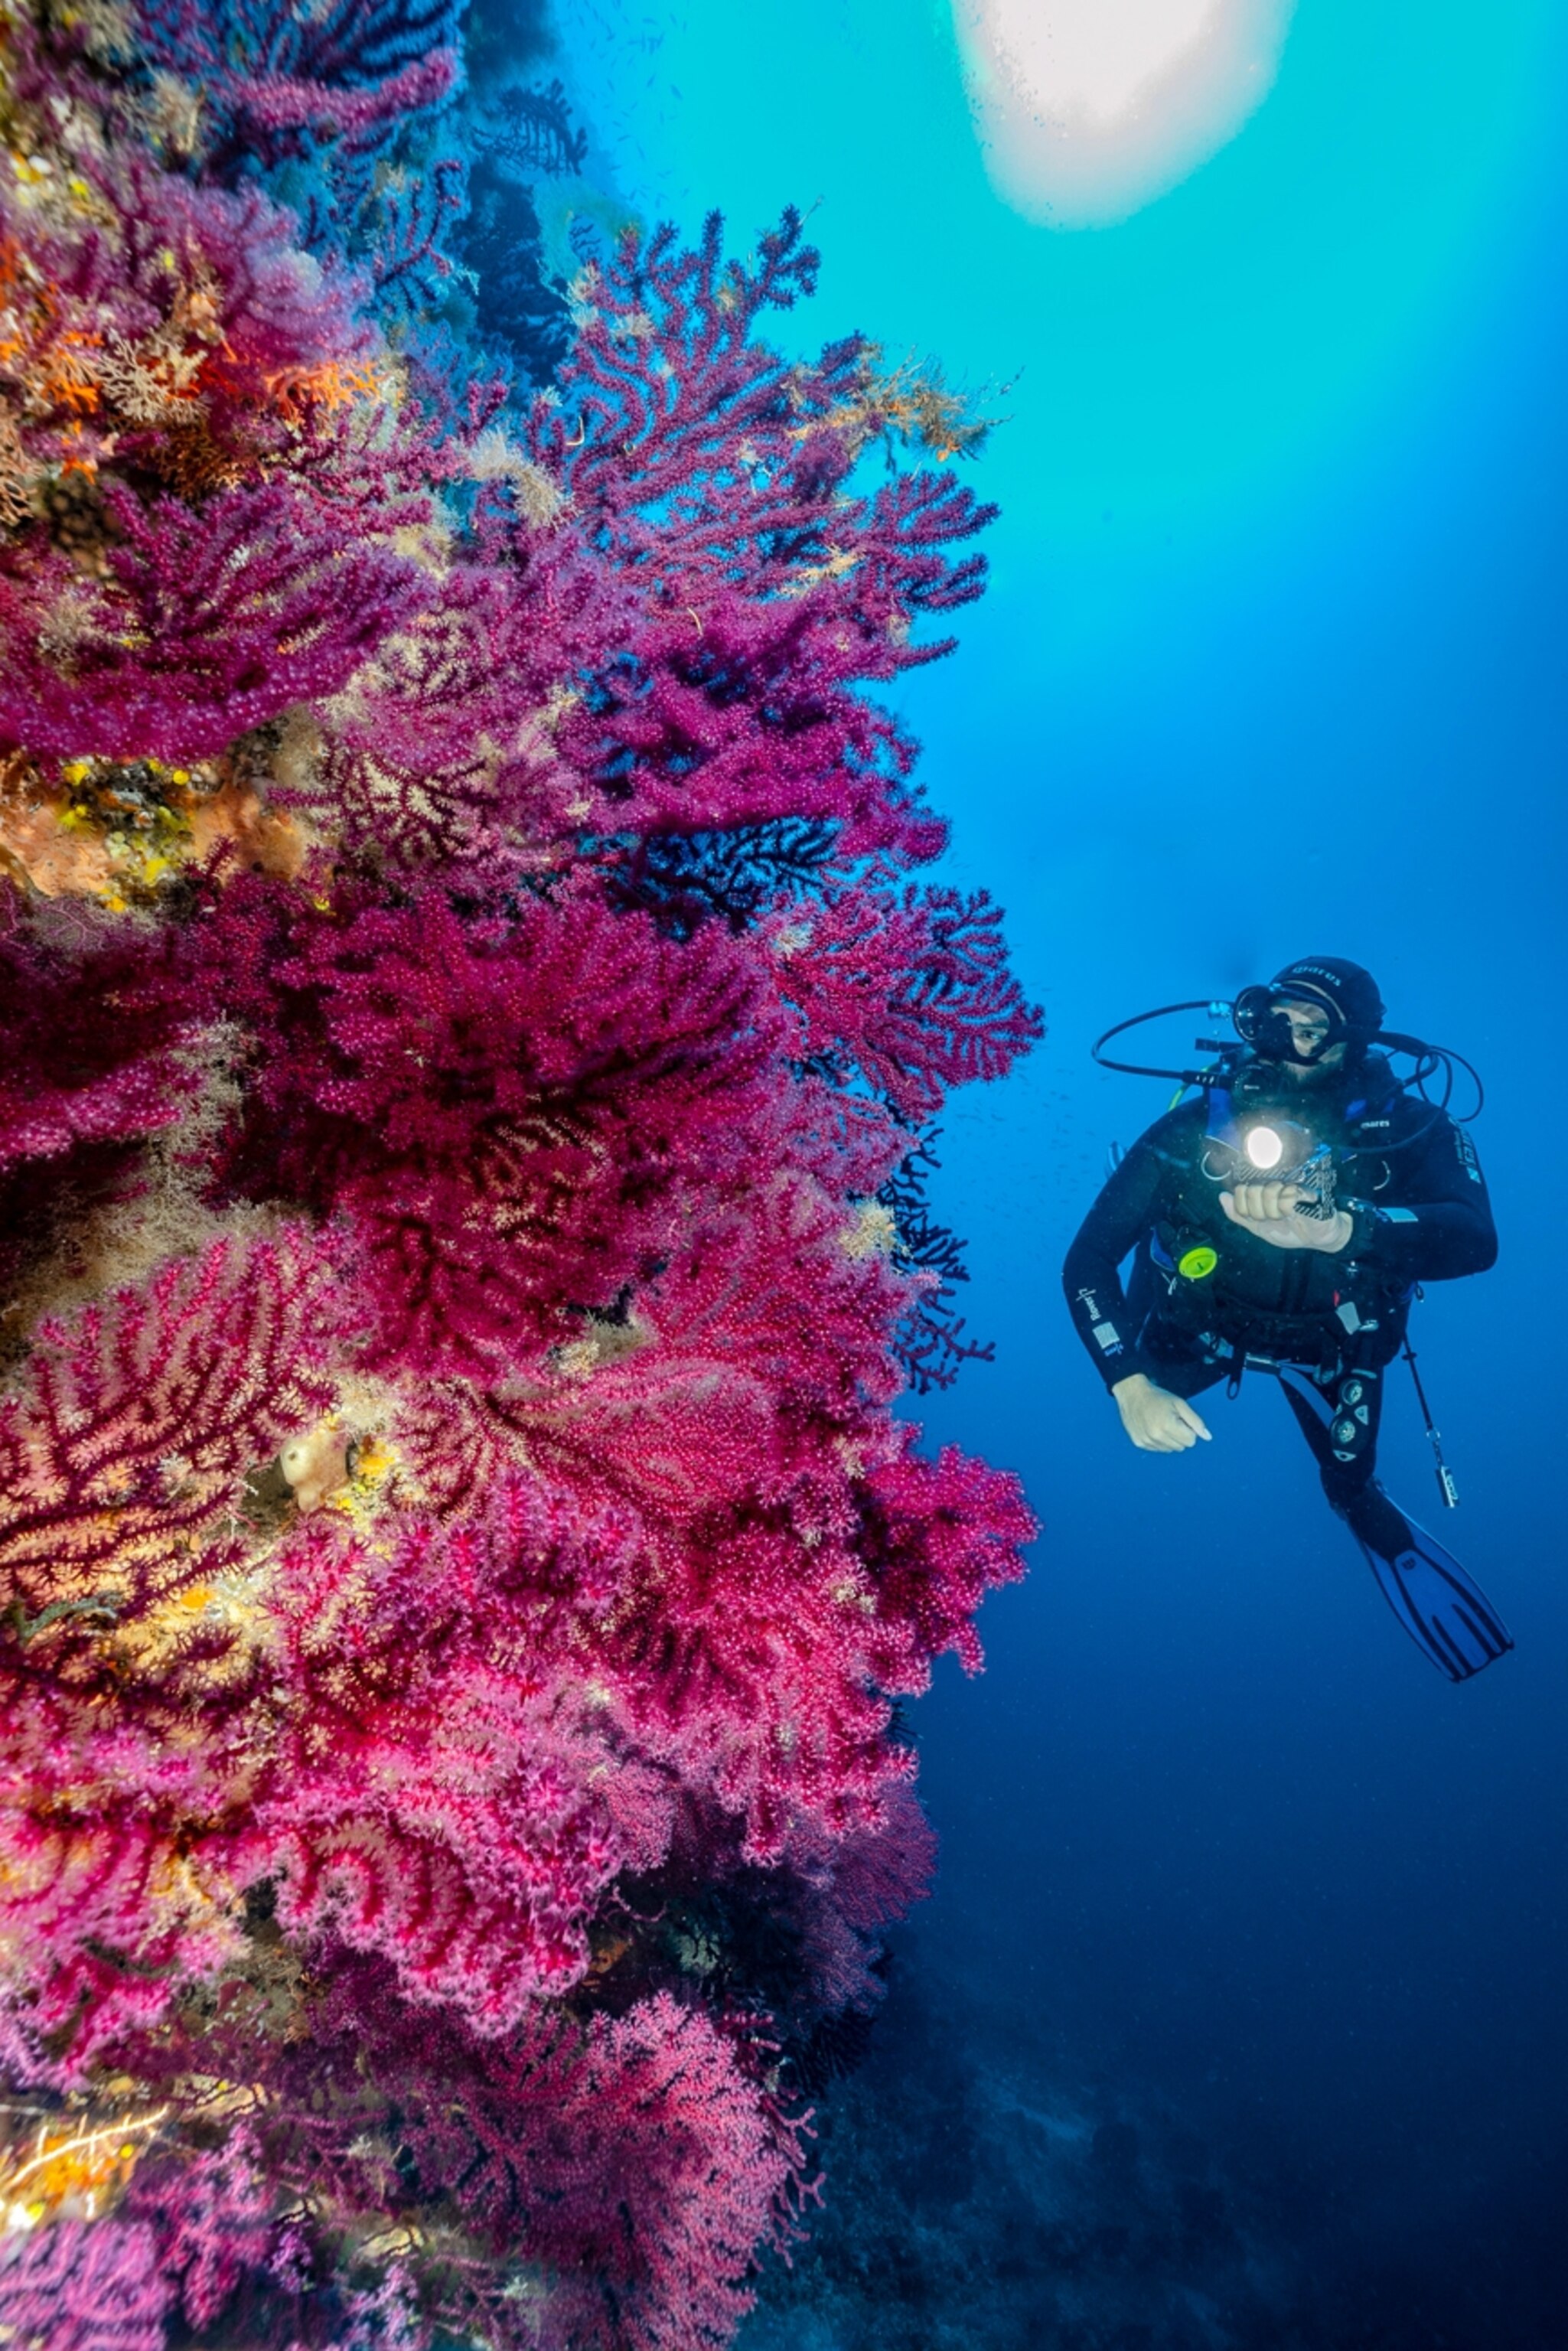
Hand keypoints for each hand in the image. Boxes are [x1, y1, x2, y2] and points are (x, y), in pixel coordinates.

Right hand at [1112, 1372, 1211, 1452]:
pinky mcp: (1139, 1443)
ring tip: (1160, 1423)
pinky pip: (1158, 1449)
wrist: (1132, 1394)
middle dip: (1180, 1435)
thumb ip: (1196, 1422)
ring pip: (1170, 1450)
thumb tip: (1208, 1437)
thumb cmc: (1158, 1397)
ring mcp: (1146, 1441)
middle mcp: (1156, 1436)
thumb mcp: (1180, 1404)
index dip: (1189, 1429)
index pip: (1191, 1441)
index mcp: (1168, 1425)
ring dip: (1170, 1439)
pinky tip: (1152, 1428)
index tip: (1180, 1419)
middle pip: (1181, 1447)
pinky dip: (1159, 1441)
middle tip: (1170, 1420)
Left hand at [1219, 1184, 1351, 1252]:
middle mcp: (1271, 1184)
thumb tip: (1222, 1196)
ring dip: (1275, 1212)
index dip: (1245, 1208)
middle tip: (1273, 1217)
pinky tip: (1294, 1212)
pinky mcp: (1304, 1189)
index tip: (1258, 1217)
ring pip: (1267, 1192)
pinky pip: (1286, 1196)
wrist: (1318, 1238)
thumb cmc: (1290, 1231)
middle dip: (1260, 1212)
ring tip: (1285, 1216)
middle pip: (1252, 1190)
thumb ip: (1238, 1214)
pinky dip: (1287, 1208)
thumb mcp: (1258, 1228)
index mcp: (1259, 1192)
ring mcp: (1287, 1185)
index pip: (1239, 1191)